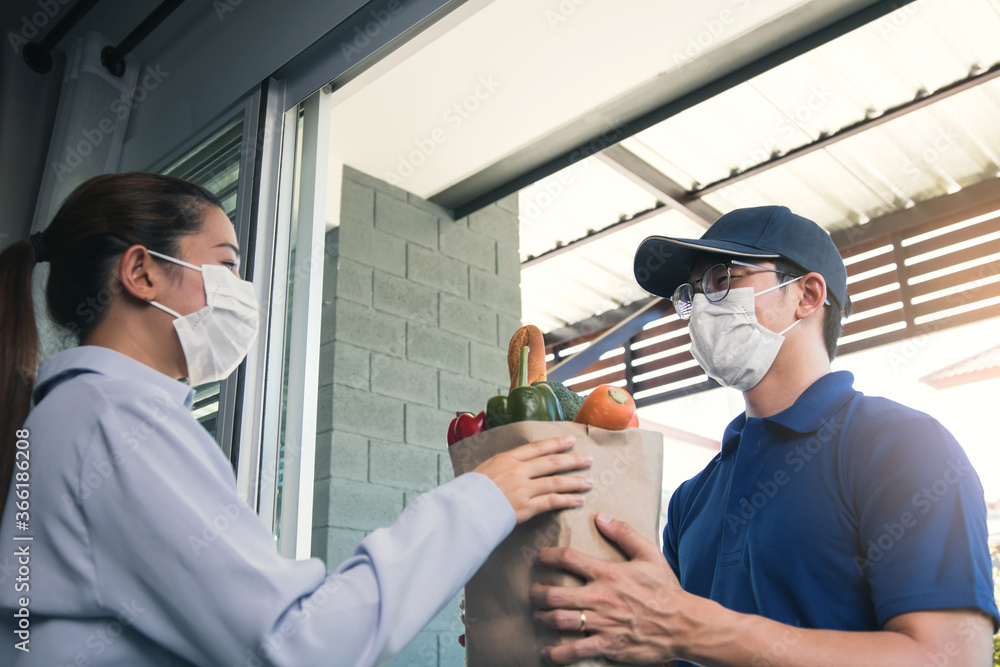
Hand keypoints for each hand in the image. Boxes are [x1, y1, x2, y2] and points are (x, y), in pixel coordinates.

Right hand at [474, 436, 592, 523]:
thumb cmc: (470, 491)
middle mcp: (517, 471)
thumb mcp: (485, 469)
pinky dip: (567, 500)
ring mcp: (523, 489)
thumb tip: (515, 464)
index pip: (537, 447)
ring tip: (589, 482)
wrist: (462, 510)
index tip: (570, 440)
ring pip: (556, 482)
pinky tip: (578, 500)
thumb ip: (503, 465)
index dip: (556, 443)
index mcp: (507, 458)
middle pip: (551, 462)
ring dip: (575, 481)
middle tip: (588, 459)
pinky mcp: (526, 507)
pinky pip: (551, 502)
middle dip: (572, 460)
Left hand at [530, 513, 688, 663]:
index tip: (537, 557)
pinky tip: (547, 653)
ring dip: (543, 618)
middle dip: (538, 593)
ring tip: (537, 616)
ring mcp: (603, 622)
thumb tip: (600, 517)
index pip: (568, 559)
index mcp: (608, 573)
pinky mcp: (608, 645)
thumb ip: (624, 533)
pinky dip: (557, 653)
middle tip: (533, 593)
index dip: (547, 556)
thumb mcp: (649, 554)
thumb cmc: (666, 589)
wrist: (684, 624)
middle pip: (556, 593)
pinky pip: (576, 650)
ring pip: (560, 620)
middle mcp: (600, 597)